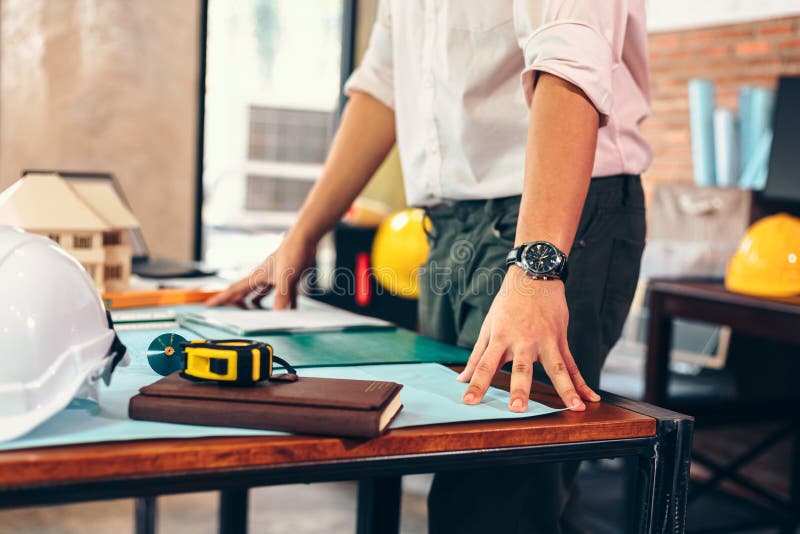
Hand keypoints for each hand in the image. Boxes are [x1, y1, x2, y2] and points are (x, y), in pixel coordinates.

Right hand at [205, 233, 316, 309]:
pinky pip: (286, 294)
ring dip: (259, 302)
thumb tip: (278, 316)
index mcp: (257, 276)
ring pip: (264, 293)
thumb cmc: (292, 252)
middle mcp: (264, 277)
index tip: (209, 304)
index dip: (222, 298)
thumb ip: (281, 297)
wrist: (306, 238)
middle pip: (247, 293)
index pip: (235, 289)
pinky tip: (290, 310)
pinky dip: (286, 302)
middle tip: (231, 310)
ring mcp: (276, 277)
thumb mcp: (285, 277)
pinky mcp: (290, 277)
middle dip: (238, 302)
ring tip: (257, 313)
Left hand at [457, 266, 599, 411]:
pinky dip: (582, 383)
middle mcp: (523, 341)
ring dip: (566, 389)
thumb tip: (461, 380)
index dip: (477, 384)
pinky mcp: (560, 340)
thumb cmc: (508, 304)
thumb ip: (477, 356)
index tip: (469, 402)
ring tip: (574, 408)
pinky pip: (572, 364)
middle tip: (518, 408)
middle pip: (522, 368)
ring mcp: (545, 340)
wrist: (534, 277)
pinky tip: (589, 398)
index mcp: (501, 338)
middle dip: (520, 389)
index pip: (485, 365)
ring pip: (557, 368)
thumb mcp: (489, 326)